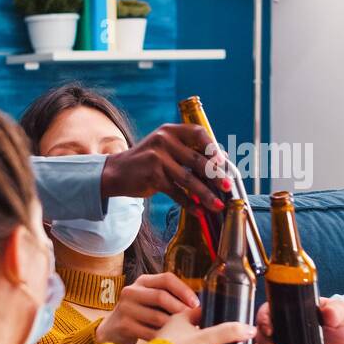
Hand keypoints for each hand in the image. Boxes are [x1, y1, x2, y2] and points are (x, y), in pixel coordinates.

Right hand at [97, 272, 200, 343]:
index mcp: (143, 281)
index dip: (184, 290)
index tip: (196, 304)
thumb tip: (197, 307)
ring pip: (156, 317)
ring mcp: (125, 307)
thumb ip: (169, 298)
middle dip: (180, 310)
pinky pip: (148, 332)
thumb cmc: (140, 314)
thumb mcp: (151, 300)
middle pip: (161, 296)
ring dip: (173, 326)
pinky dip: (161, 337)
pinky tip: (168, 340)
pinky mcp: (123, 324)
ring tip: (183, 332)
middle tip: (192, 321)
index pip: (167, 279)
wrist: (112, 330)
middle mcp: (132, 291)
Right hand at [100, 124, 230, 209]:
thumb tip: (223, 157)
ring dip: (205, 194)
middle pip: (197, 159)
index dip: (213, 146)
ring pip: (188, 179)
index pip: (197, 133)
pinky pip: (176, 192)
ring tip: (217, 205)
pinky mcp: (152, 177)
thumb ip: (190, 150)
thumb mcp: (166, 148)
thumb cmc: (147, 160)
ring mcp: (157, 159)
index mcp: (170, 131)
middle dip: (215, 175)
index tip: (223, 161)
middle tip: (228, 187)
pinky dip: (189, 203)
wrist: (116, 172)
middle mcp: (164, 141)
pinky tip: (198, 211)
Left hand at [145, 305, 255, 343]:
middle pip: (200, 332)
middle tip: (231, 341)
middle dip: (215, 338)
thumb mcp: (205, 339)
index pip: (202, 311)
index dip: (216, 313)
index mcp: (180, 319)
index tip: (230, 318)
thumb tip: (249, 329)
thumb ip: (228, 333)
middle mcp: (175, 333)